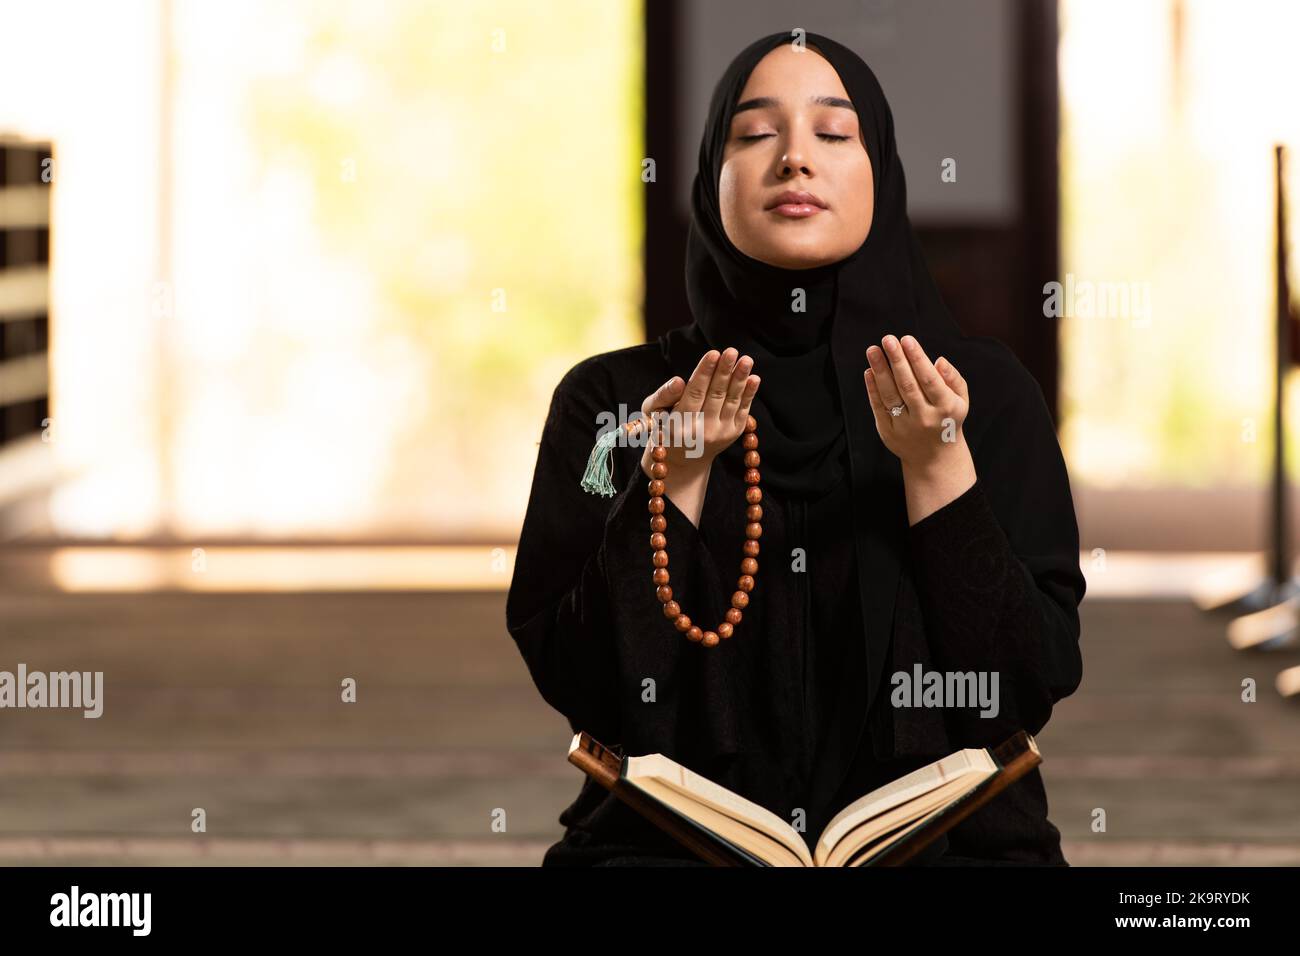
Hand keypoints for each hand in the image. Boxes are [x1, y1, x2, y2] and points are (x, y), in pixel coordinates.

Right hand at [639, 347, 759, 482]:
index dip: (705, 373)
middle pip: (715, 395)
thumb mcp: (652, 412)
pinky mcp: (733, 433)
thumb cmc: (664, 426)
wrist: (684, 459)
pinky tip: (754, 378)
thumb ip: (663, 395)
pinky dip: (749, 394)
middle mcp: (702, 431)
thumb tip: (679, 381)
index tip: (713, 353)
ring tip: (746, 360)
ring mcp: (720, 433)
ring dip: (740, 379)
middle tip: (731, 351)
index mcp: (679, 425)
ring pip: (731, 401)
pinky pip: (742, 410)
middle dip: (724, 372)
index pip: (694, 394)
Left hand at [864, 334, 974, 523]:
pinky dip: (872, 389)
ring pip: (890, 395)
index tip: (907, 339)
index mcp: (945, 407)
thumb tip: (938, 360)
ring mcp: (905, 426)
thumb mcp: (961, 401)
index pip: (929, 379)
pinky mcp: (888, 432)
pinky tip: (869, 371)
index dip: (917, 359)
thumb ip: (953, 379)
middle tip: (887, 339)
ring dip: (880, 371)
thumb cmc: (948, 419)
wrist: (935, 458)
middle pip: (907, 385)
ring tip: (872, 350)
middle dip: (897, 360)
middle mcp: (924, 417)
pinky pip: (878, 407)